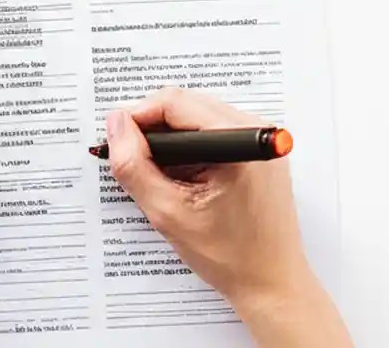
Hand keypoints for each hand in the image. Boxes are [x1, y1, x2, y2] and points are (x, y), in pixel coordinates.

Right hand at [105, 88, 351, 347]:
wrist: (271, 285)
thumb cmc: (230, 256)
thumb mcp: (167, 212)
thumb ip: (134, 165)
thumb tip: (116, 125)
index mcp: (239, 142)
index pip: (174, 103)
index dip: (137, 117)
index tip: (116, 141)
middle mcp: (255, 131)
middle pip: (185, 104)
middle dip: (152, 128)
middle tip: (133, 161)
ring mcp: (258, 140)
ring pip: (195, 116)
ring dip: (169, 139)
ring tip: (158, 175)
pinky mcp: (257, 152)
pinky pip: (211, 132)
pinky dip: (188, 148)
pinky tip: (180, 177)